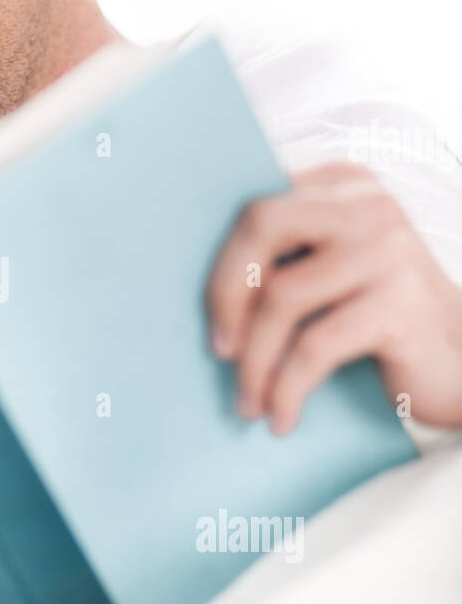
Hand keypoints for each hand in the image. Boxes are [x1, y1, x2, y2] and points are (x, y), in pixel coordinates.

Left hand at [205, 162, 461, 432]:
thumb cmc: (383, 321)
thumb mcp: (334, 273)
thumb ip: (287, 256)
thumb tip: (201, 290)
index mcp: (346, 186)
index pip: (259, 205)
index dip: (223, 263)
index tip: (213, 320)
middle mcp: (370, 207)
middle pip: (263, 225)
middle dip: (225, 293)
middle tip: (220, 351)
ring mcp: (390, 251)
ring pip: (282, 295)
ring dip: (254, 361)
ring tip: (248, 402)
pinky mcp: (402, 304)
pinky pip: (316, 346)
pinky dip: (287, 388)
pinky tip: (280, 417)